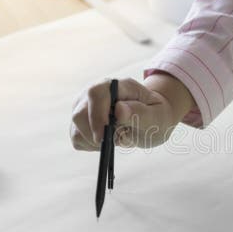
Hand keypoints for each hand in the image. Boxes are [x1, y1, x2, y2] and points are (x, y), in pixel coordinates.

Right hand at [70, 73, 194, 150]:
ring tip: (118, 138)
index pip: (96, 94)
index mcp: (118, 85)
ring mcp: (86, 104)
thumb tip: (119, 109)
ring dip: (95, 141)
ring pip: (76, 127)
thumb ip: (139, 113)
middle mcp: (97, 91)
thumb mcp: (156, 116)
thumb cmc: (156, 116)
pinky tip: (107, 141)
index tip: (104, 138)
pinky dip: (91, 145)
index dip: (96, 116)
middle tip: (118, 140)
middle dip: (96, 135)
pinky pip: (77, 137)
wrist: (152, 118)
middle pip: (80, 113)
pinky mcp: (81, 119)